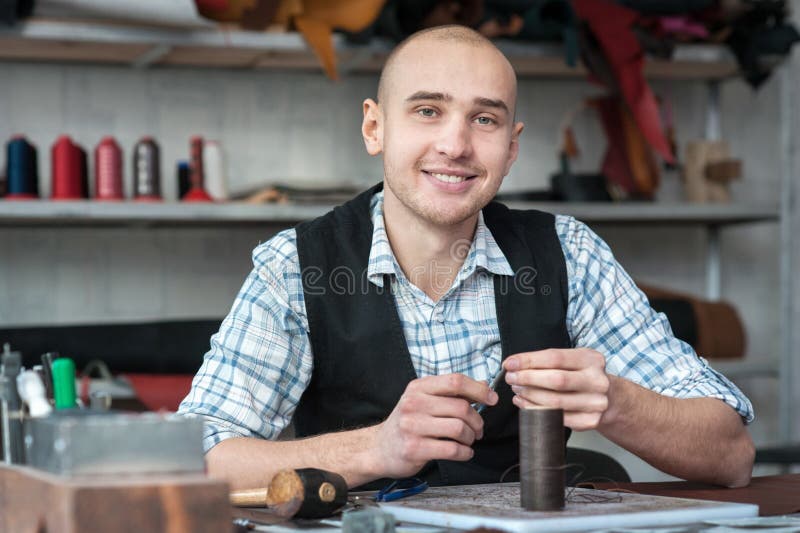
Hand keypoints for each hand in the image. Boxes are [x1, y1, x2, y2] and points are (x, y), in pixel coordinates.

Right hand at [369, 374, 497, 478]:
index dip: (479, 390)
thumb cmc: (407, 423)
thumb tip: (483, 385)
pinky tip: (463, 452)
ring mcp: (412, 426)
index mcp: (418, 387)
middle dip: (477, 421)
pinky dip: (465, 452)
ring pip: (459, 429)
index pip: (455, 381)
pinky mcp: (414, 448)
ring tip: (468, 440)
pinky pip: (452, 449)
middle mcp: (414, 403)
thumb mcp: (424, 400)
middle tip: (478, 429)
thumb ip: (452, 393)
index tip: (491, 399)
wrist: (379, 449)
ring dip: (471, 437)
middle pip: (461, 407)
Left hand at [503, 348, 608, 430]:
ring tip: (516, 389)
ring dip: (529, 395)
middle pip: (556, 380)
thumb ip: (547, 361)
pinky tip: (524, 403)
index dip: (529, 361)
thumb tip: (513, 364)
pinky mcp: (590, 421)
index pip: (555, 358)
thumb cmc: (582, 375)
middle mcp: (597, 381)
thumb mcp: (572, 360)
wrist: (609, 398)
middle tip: (511, 378)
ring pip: (554, 402)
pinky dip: (535, 410)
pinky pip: (556, 418)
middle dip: (527, 379)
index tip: (510, 363)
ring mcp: (596, 403)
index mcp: (592, 360)